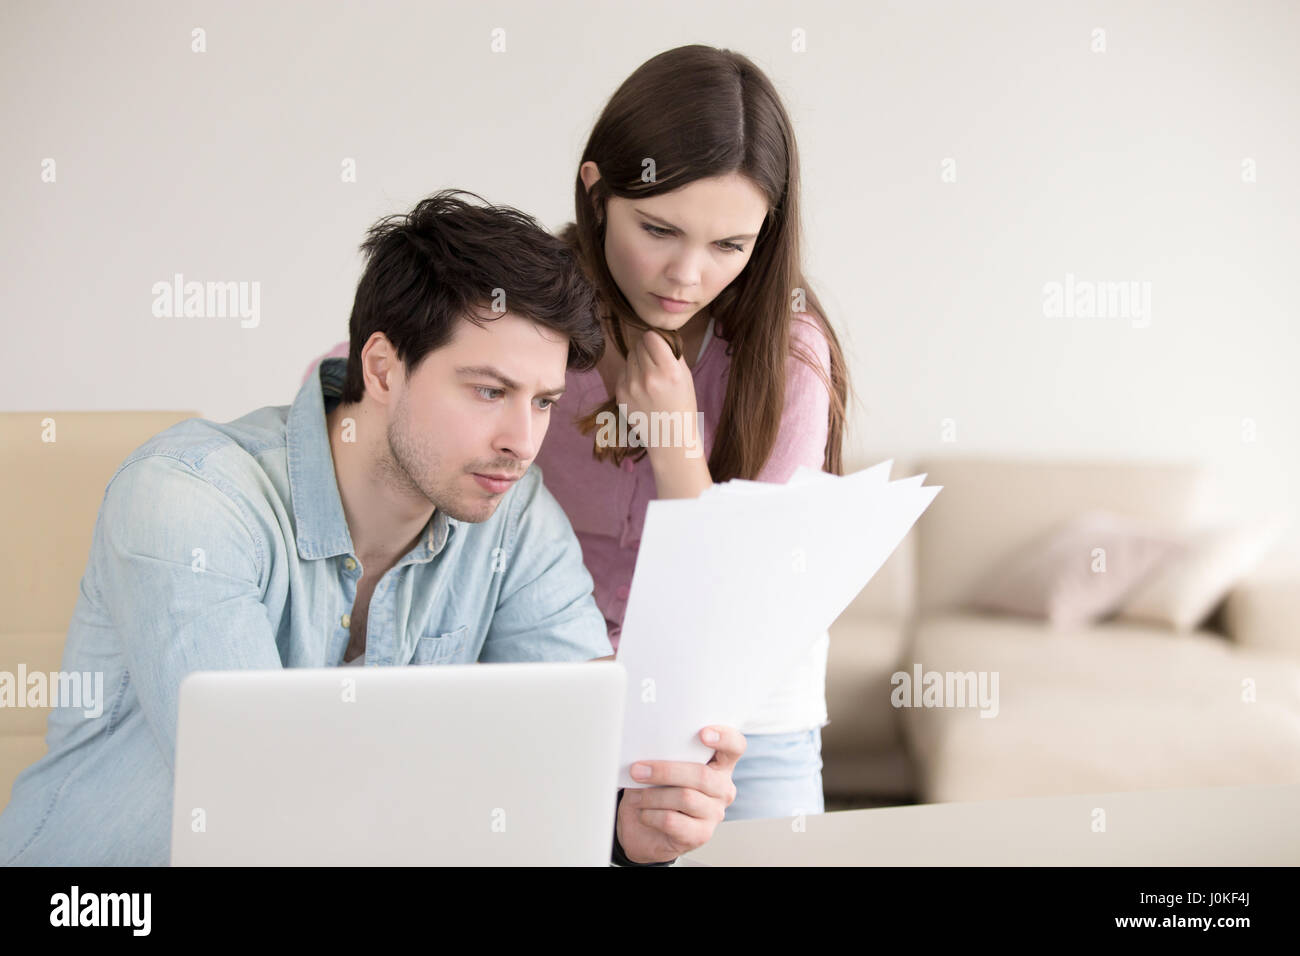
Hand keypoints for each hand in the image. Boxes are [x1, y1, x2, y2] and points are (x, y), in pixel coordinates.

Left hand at [614, 328, 699, 440]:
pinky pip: (623, 371)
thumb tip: (657, 334)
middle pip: (639, 345)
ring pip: (629, 357)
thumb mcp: (685, 376)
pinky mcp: (620, 394)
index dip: (656, 340)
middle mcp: (649, 378)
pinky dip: (631, 375)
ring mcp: (632, 387)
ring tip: (650, 378)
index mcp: (669, 371)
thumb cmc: (682, 404)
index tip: (660, 346)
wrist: (670, 437)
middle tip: (656, 363)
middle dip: (647, 350)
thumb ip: (672, 353)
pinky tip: (642, 389)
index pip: (651, 337)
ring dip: (638, 361)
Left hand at [615, 725, 745, 862]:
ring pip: (685, 798)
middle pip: (702, 775)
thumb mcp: (661, 766)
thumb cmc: (654, 790)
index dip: (724, 737)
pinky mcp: (700, 835)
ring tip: (636, 795)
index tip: (702, 733)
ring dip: (652, 795)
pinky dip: (651, 815)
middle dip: (665, 771)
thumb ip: (665, 753)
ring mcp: (714, 813)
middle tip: (637, 770)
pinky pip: (672, 821)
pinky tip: (644, 813)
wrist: (643, 830)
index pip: (735, 746)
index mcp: (719, 764)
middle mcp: (722, 788)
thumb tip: (646, 744)